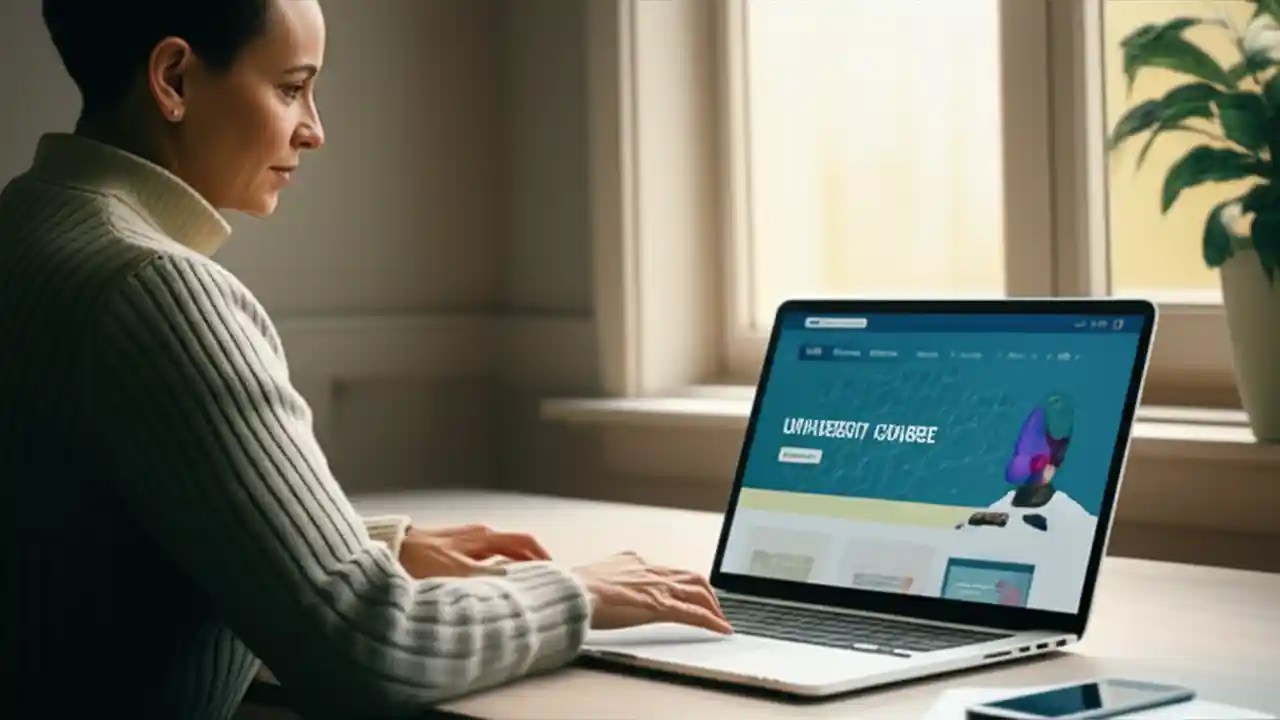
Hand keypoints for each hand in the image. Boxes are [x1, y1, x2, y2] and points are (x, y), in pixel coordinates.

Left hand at [398, 524, 550, 578]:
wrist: (392, 548)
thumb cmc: (422, 560)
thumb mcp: (457, 572)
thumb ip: (488, 575)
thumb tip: (517, 579)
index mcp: (486, 537)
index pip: (526, 541)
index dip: (543, 555)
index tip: (556, 572)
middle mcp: (481, 534)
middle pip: (517, 545)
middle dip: (534, 561)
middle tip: (545, 581)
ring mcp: (470, 539)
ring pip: (504, 551)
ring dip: (518, 564)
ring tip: (526, 584)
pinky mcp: (459, 547)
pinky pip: (490, 555)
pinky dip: (501, 566)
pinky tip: (498, 581)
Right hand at [573, 552, 733, 634]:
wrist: (572, 592)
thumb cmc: (575, 589)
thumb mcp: (592, 579)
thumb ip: (603, 582)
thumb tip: (594, 587)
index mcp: (633, 562)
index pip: (667, 571)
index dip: (681, 583)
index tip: (686, 592)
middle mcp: (650, 570)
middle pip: (690, 577)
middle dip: (706, 593)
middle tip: (713, 608)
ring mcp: (657, 587)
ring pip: (698, 591)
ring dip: (713, 606)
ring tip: (721, 620)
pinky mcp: (660, 606)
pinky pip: (694, 614)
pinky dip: (712, 622)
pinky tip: (722, 629)